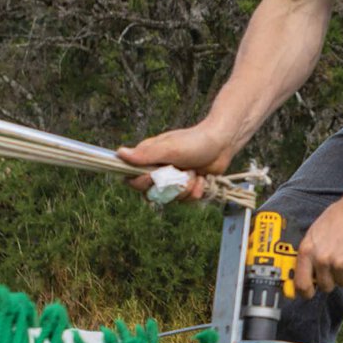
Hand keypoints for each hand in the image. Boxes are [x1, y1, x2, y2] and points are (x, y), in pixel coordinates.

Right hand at [116, 124, 234, 202]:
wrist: (223, 144)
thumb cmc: (195, 141)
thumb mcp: (169, 148)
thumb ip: (145, 154)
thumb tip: (119, 153)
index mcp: (149, 159)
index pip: (133, 179)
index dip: (142, 182)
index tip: (154, 176)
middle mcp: (160, 171)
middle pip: (153, 194)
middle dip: (170, 187)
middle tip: (181, 173)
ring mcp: (174, 180)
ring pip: (172, 199)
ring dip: (186, 188)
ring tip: (195, 172)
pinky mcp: (189, 187)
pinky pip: (187, 200)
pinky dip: (197, 190)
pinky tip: (203, 179)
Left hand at [295, 195, 342, 298]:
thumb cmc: (342, 214)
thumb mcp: (316, 230)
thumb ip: (311, 251)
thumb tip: (306, 269)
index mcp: (308, 250)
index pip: (301, 284)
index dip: (304, 292)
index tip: (307, 293)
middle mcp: (322, 259)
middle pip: (325, 286)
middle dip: (331, 278)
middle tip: (338, 263)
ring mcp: (341, 264)